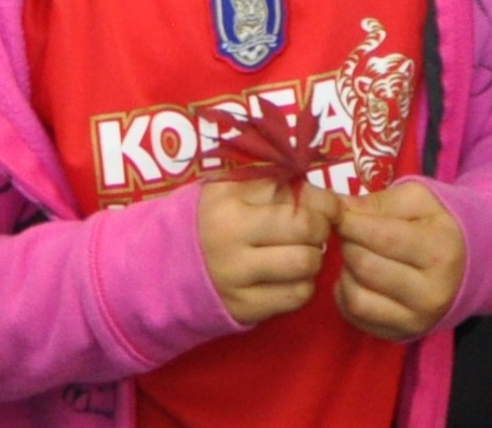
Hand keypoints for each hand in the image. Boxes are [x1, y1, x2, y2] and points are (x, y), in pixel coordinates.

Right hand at [195, 177, 336, 327]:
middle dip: (321, 230)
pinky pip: (296, 296)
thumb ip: (274, 185)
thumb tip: (326, 197)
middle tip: (314, 233)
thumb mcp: (231, 190)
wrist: (164, 268)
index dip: (325, 202)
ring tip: (299, 255)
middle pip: (307, 227)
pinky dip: (302, 287)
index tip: (327, 209)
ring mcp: (235, 273)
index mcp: (231, 195)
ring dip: (313, 259)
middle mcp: (231, 232)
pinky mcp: (242, 306)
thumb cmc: (211, 221)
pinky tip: (287, 279)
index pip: (299, 193)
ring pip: (306, 263)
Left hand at [331, 178, 465, 343]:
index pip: (380, 236)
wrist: (470, 266)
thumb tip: (338, 208)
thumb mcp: (419, 200)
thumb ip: (379, 202)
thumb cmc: (440, 226)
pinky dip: (345, 294)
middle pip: (363, 265)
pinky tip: (357, 278)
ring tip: (357, 256)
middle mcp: (431, 294)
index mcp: (439, 252)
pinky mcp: (400, 335)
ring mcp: (416, 320)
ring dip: (345, 272)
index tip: (340, 213)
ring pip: (356, 297)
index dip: (350, 222)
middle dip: (348, 244)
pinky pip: (354, 317)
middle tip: (351, 234)